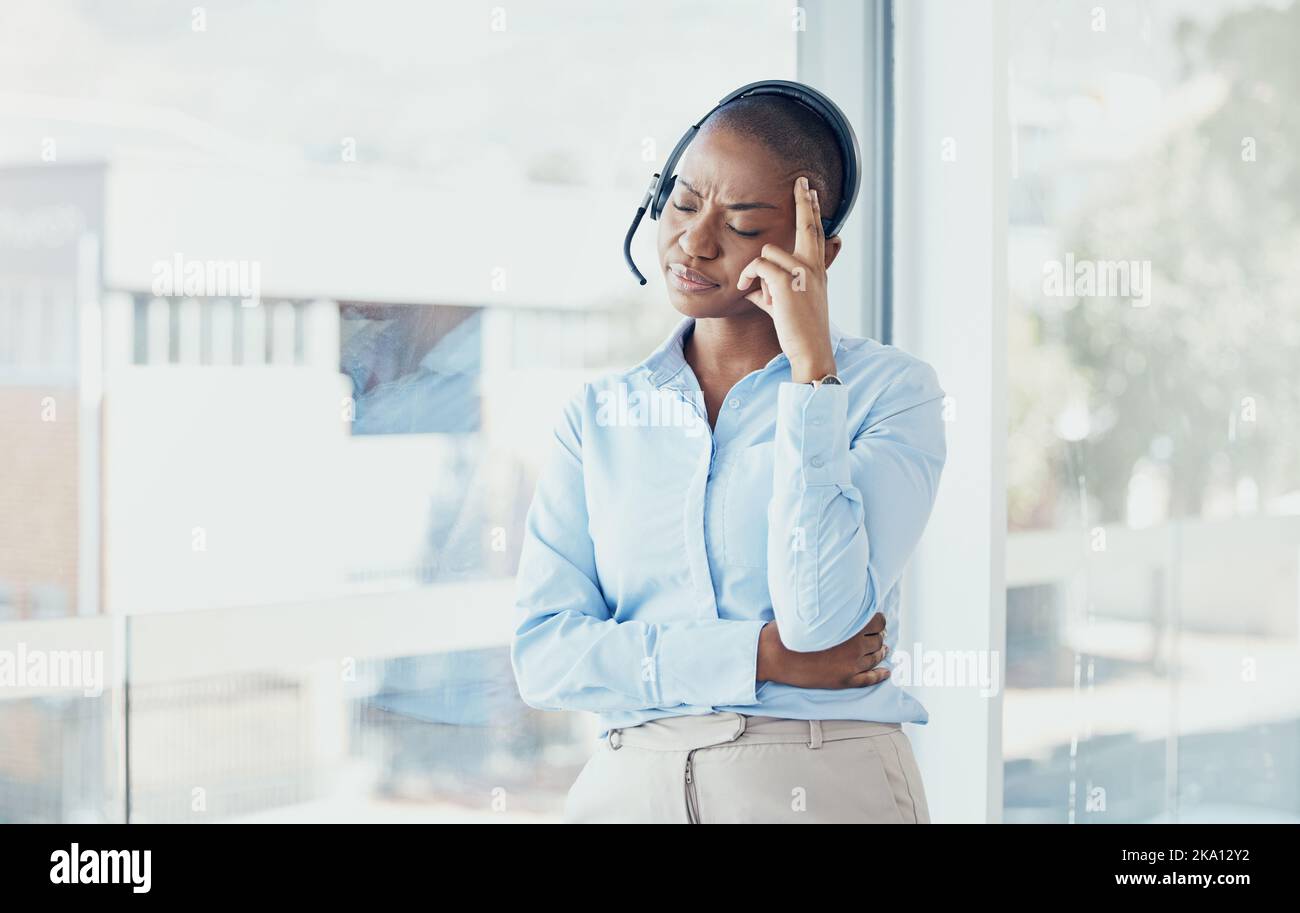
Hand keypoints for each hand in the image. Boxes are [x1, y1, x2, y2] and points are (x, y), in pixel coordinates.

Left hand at [736, 175, 836, 382]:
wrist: (810, 350)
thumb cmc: (796, 331)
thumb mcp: (782, 306)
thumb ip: (770, 291)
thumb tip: (752, 287)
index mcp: (816, 271)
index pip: (815, 234)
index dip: (812, 213)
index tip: (811, 193)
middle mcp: (814, 268)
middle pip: (808, 226)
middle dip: (804, 202)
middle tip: (803, 182)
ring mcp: (802, 273)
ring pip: (769, 251)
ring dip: (756, 269)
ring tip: (758, 292)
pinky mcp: (787, 283)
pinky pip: (759, 265)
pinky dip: (748, 276)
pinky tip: (745, 288)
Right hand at [757, 614, 889, 689]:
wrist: (776, 655)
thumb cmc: (792, 630)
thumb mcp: (815, 614)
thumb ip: (834, 611)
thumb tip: (844, 606)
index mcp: (849, 626)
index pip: (878, 621)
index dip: (879, 621)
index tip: (876, 622)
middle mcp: (855, 646)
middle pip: (878, 640)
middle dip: (879, 636)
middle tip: (878, 635)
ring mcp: (851, 666)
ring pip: (875, 658)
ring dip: (881, 652)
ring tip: (882, 650)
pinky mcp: (844, 681)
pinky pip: (870, 679)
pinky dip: (881, 675)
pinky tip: (886, 672)